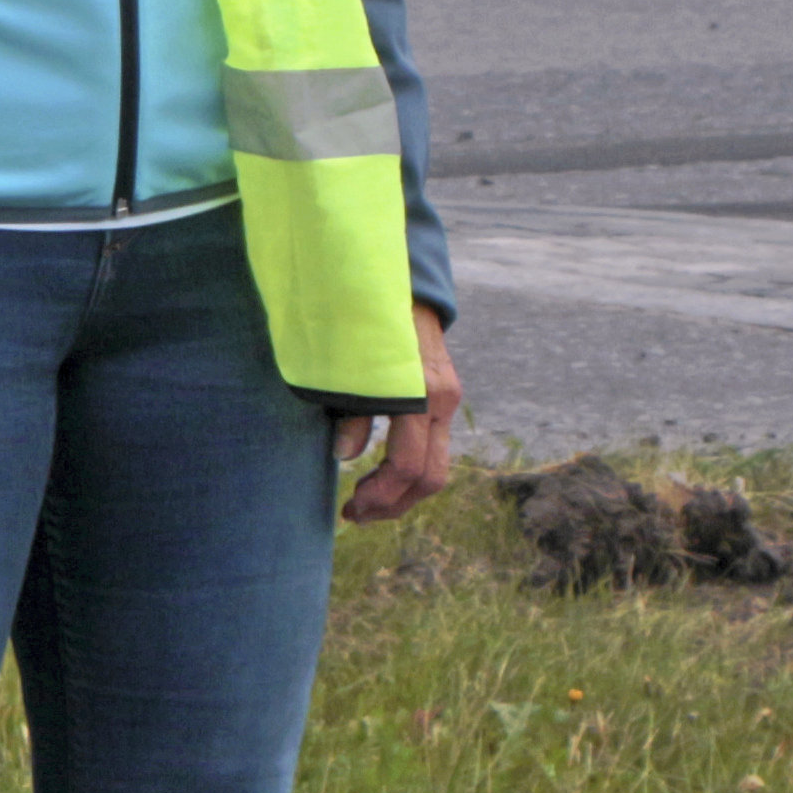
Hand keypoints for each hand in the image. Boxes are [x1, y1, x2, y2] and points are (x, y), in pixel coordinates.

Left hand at [335, 304, 462, 522]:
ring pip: (436, 466)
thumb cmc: (363, 315)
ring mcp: (447, 398)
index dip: (379, 494)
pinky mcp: (442, 395)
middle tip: (354, 515)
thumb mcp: (349, 361)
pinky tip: (379, 476)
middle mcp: (442, 399)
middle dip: (392, 503)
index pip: (408, 463)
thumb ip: (351, 408)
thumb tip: (345, 456)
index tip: (349, 509)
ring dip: (400, 492)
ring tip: (364, 504)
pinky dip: (407, 470)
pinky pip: (432, 447)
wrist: (399, 277)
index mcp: (421, 392)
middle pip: (430, 476)